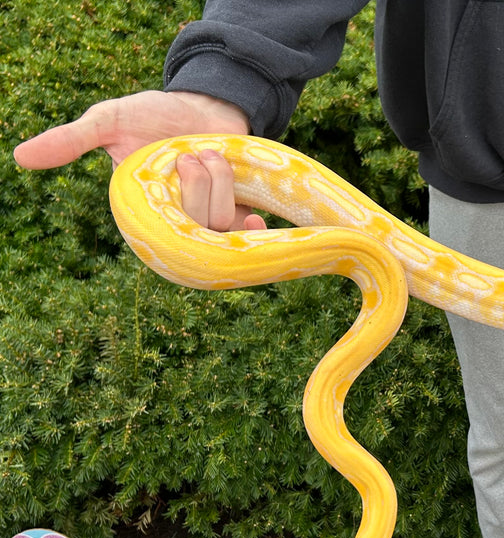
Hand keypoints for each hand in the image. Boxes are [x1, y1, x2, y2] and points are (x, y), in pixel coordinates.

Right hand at [13, 90, 263, 230]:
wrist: (204, 106)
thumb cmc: (154, 115)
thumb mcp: (109, 122)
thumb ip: (71, 141)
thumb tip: (19, 157)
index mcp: (140, 209)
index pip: (151, 234)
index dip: (171, 203)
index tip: (175, 164)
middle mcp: (173, 222)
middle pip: (191, 226)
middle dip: (197, 182)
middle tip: (189, 153)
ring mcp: (205, 222)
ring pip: (218, 223)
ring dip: (220, 182)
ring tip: (210, 154)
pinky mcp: (235, 218)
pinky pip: (244, 240)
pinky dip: (251, 232)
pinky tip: (255, 219)